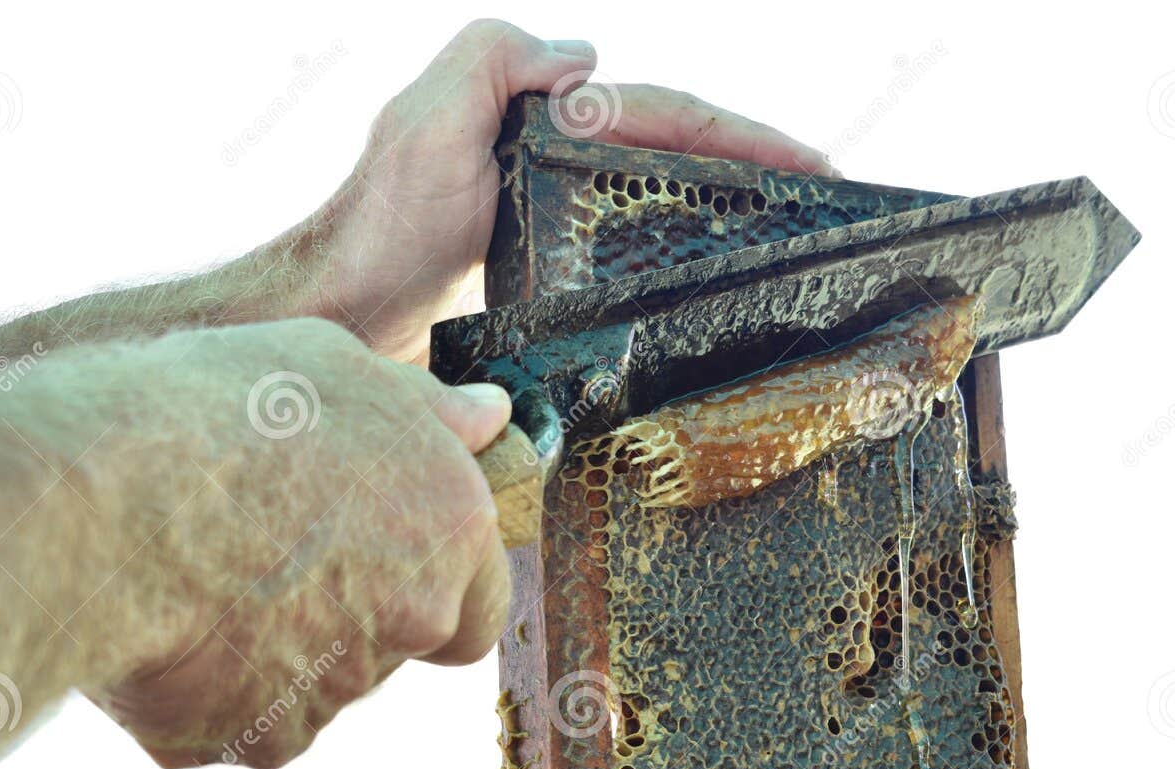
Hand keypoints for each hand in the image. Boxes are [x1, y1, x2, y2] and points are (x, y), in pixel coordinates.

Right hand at [82, 319, 510, 768]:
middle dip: (353, 608)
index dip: (435, 576)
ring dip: (279, 642)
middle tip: (270, 550)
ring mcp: (339, 689)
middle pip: (401, 636)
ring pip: (319, 679)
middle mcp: (417, 619)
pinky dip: (215, 690)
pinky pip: (247, 720)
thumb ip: (427, 409)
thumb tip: (487, 419)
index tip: (378, 547)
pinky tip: (168, 630)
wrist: (105, 504)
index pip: (483, 591)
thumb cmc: (222, 412)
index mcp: (454, 530)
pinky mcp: (257, 737)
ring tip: (198, 571)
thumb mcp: (338, 367)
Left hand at [315, 19, 836, 363]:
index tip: (811, 162)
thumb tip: (591, 62)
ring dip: (731, 195)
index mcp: (546, 110)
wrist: (345, 301)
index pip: (666, 112)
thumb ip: (494, 61)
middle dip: (756, 160)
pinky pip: (635, 229)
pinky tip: (712, 260)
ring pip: (664, 185)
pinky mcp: (548, 249)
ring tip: (795, 221)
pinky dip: (685, 234)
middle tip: (829, 189)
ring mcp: (555, 197)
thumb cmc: (381, 221)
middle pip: (679, 143)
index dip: (743, 134)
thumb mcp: (425, 119)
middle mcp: (556, 146)